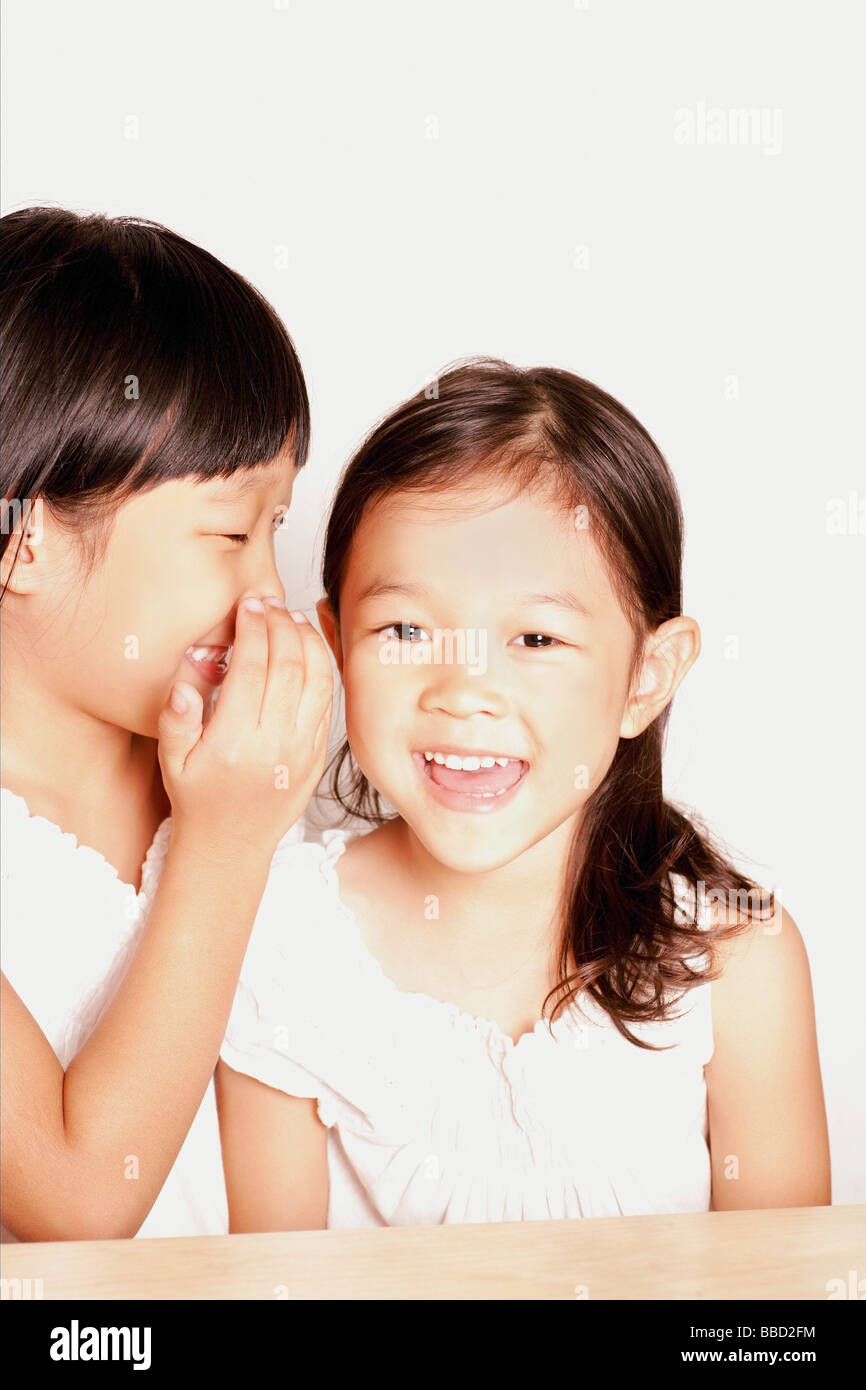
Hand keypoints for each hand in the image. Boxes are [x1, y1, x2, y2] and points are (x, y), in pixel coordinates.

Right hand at [157, 600, 333, 859]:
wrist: (232, 845)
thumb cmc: (199, 797)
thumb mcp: (172, 761)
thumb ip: (176, 719)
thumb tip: (185, 685)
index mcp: (234, 743)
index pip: (250, 669)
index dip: (252, 629)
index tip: (248, 606)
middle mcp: (274, 746)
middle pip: (288, 667)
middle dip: (280, 626)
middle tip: (268, 603)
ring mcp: (302, 751)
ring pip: (318, 681)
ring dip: (308, 642)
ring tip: (291, 618)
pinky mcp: (318, 755)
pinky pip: (328, 702)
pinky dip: (323, 668)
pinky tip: (308, 648)